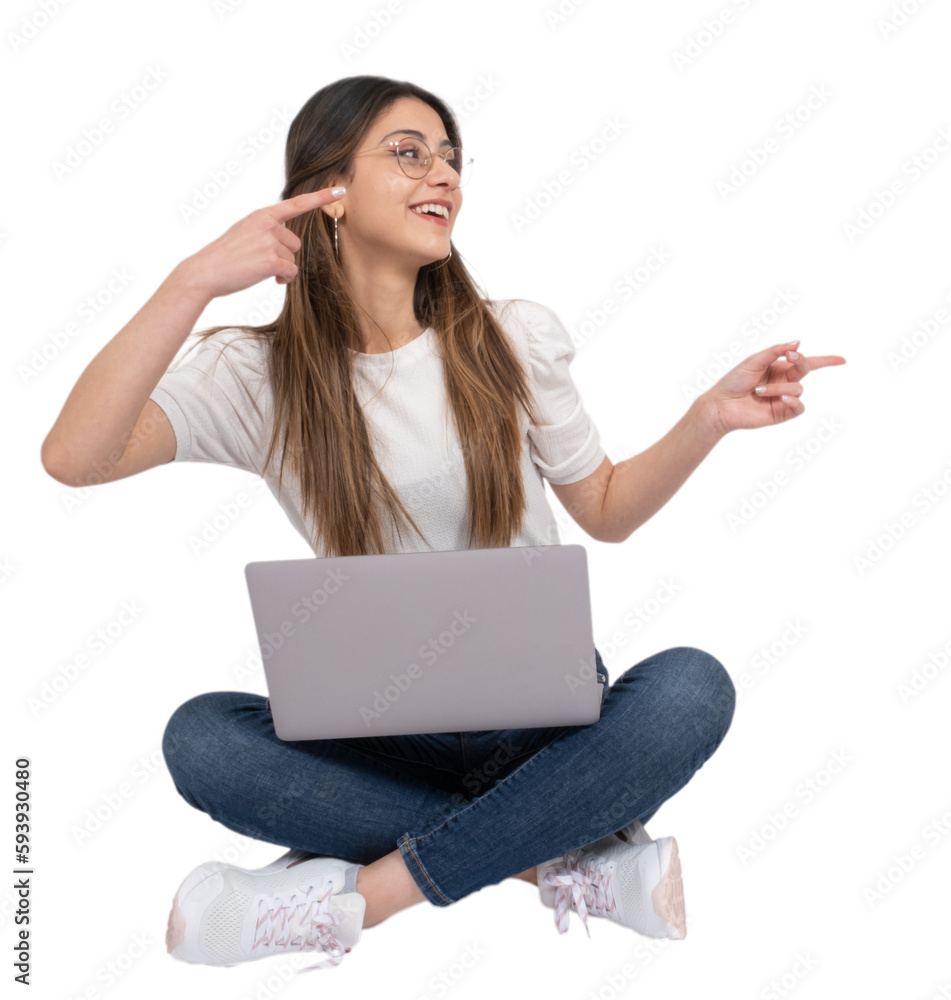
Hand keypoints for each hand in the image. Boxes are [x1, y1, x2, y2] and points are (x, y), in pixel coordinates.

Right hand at [178, 186, 344, 300]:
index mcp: (262, 214)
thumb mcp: (244, 231)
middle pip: (296, 243)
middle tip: (262, 261)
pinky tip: (269, 278)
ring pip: (293, 258)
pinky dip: (284, 278)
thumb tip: (287, 244)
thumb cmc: (225, 256)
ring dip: (283, 268)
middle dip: (284, 255)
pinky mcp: (271, 260)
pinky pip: (291, 271)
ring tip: (260, 269)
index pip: (296, 204)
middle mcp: (268, 224)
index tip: (341, 190)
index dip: (321, 198)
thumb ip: (266, 230)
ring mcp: (269, 241)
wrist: (205, 271)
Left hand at [702, 339, 846, 436]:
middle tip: (790, 357)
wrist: (722, 405)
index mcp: (778, 367)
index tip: (842, 360)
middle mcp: (783, 381)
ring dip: (779, 387)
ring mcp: (784, 398)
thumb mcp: (754, 361)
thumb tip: (797, 343)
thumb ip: (775, 351)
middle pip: (805, 369)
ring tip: (759, 390)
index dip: (826, 361)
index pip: (805, 362)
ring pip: (798, 388)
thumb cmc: (734, 381)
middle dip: (801, 362)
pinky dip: (793, 401)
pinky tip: (781, 399)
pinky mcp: (782, 413)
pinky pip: (798, 406)